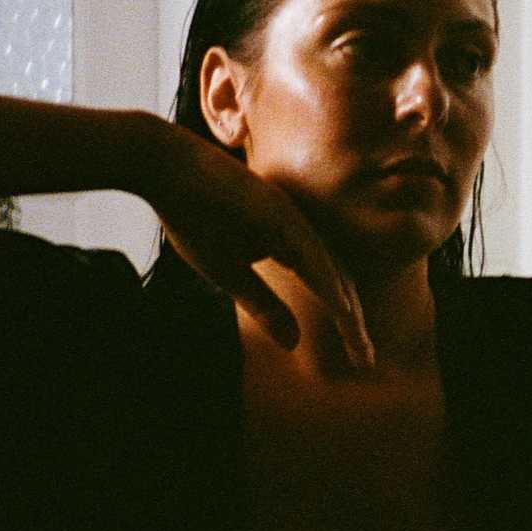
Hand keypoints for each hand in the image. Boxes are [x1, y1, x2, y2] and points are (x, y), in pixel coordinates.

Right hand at [139, 125, 374, 366]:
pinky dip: (325, 279)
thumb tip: (296, 342)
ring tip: (359, 342)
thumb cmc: (194, 217)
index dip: (345, 322)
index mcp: (290, 247)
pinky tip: (339, 306)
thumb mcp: (230, 276)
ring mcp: (291, 220)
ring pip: (330, 269)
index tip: (358, 358)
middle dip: (353, 323)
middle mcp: (299, 233)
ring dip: (346, 307)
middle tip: (367, 360)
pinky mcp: (277, 210)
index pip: (328, 289)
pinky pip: (308, 250)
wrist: (165, 170)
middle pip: (338, 282)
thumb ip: (264, 306)